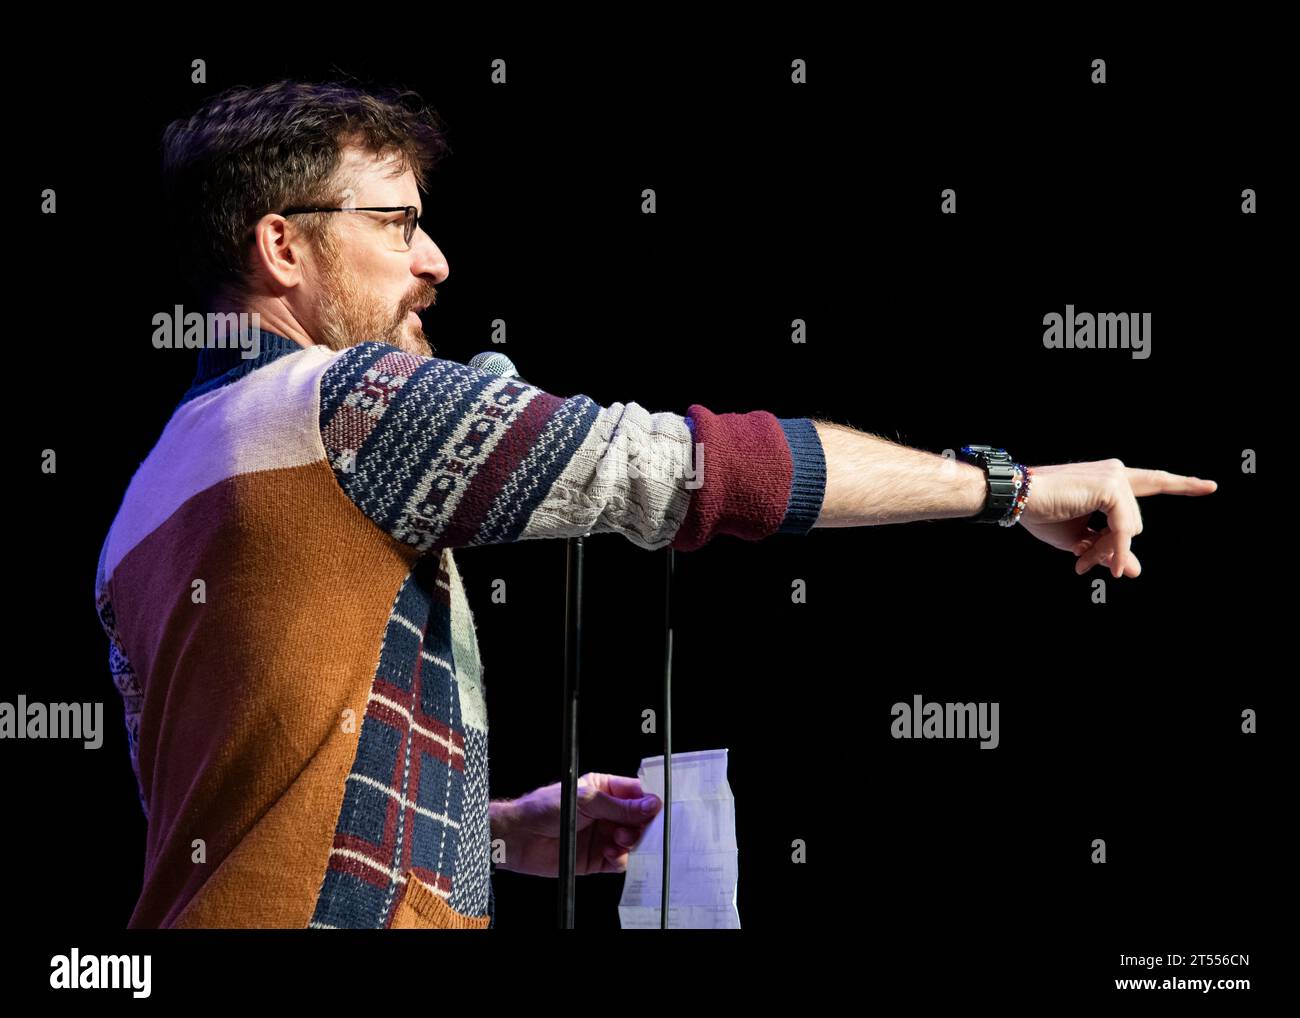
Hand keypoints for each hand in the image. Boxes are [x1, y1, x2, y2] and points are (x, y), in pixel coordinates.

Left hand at [492, 772, 661, 876]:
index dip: (647, 803)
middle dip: (639, 826)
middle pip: (638, 820)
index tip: (653, 811)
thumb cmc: (543, 809)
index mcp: (603, 789)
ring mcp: (601, 836)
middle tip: (629, 829)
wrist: (520, 837)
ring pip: (631, 841)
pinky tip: (608, 853)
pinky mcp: (596, 858)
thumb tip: (650, 805)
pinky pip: (619, 861)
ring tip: (616, 840)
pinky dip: (619, 859)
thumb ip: (620, 806)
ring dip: (629, 842)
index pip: (635, 794)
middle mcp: (605, 813)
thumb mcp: (586, 801)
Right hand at [1019, 459, 1216, 577]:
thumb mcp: (1079, 539)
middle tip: (1084, 566)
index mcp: (1109, 479)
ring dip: (1107, 551)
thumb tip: (1135, 571)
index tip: (1209, 486)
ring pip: (1130, 530)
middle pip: (1134, 524)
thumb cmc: (1041, 514)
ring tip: (1078, 561)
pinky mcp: (1111, 487)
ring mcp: (1115, 477)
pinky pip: (1124, 529)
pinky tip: (1100, 561)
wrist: (1017, 499)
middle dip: (1114, 549)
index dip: (1181, 485)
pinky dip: (1114, 549)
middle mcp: (1116, 472)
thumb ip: (1109, 550)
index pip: (1153, 481)